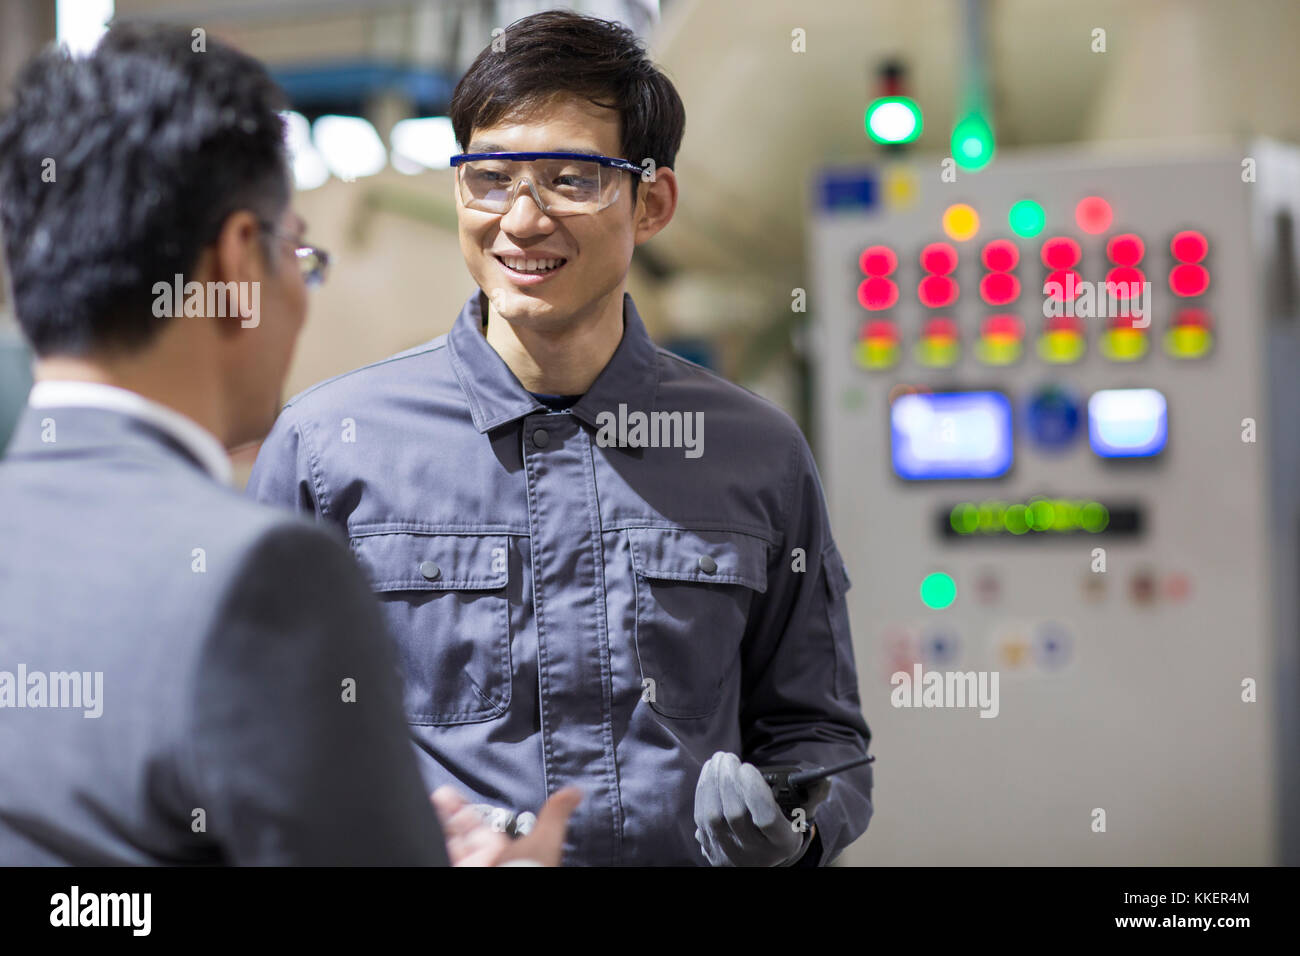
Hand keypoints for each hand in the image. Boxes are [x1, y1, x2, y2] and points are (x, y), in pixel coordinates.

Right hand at [432, 785, 581, 866]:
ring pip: (447, 838)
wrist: (511, 878)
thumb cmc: (528, 868)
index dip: (462, 807)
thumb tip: (578, 790)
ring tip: (434, 798)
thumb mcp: (546, 838)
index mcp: (499, 849)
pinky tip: (427, 819)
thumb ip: (555, 814)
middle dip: (449, 809)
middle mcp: (479, 857)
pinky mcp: (453, 865)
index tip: (449, 792)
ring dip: (439, 819)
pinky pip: (440, 849)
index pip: (476, 824)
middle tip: (441, 791)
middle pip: (458, 830)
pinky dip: (432, 837)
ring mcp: (465, 863)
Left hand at [693, 751, 825, 866]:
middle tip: (730, 758)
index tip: (748, 767)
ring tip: (719, 760)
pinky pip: (701, 818)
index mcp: (780, 844)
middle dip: (729, 781)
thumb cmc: (784, 825)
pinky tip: (710, 772)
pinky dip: (703, 791)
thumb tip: (824, 778)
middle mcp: (753, 853)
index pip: (766, 819)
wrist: (760, 856)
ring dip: (712, 783)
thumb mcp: (802, 814)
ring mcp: (728, 852)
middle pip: (735, 815)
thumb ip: (814, 794)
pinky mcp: (709, 847)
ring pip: (713, 817)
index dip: (755, 791)